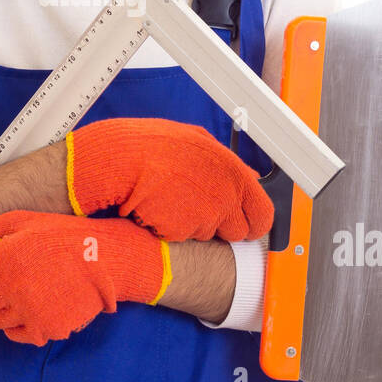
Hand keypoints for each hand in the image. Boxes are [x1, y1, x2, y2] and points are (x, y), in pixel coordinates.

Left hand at [0, 210, 168, 346]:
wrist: (106, 259)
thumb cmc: (65, 237)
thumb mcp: (24, 221)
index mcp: (6, 258)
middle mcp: (15, 288)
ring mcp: (31, 313)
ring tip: (14, 289)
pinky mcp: (46, 329)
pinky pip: (15, 333)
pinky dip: (16, 322)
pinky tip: (29, 304)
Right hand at [64, 117, 272, 241]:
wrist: (118, 159)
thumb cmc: (153, 146)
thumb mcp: (197, 142)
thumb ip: (226, 164)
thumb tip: (248, 177)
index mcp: (233, 172)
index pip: (263, 213)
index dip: (253, 221)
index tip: (246, 223)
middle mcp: (224, 198)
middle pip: (238, 232)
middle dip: (224, 227)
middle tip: (200, 210)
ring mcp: (203, 218)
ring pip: (206, 235)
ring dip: (193, 225)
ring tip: (170, 200)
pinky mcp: (181, 233)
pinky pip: (183, 239)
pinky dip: (172, 230)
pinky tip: (158, 209)